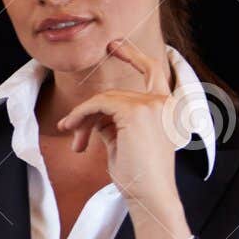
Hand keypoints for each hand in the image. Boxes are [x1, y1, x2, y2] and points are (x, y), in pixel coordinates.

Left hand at [56, 38, 191, 238]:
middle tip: (75, 127)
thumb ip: (113, 121)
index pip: (153, 73)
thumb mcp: (123, 141)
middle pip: (116, 93)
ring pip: (104, 100)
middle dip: (91, 110)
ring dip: (83, 119)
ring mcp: (152, 104)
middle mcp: (163, 102)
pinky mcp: (136, 111)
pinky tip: (72, 130)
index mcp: (167, 108)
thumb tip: (93, 114)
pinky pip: (99, 104)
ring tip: (74, 141)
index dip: (134, 56)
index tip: (115, 45)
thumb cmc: (137, 174)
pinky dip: (81, 115)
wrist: (149, 193)